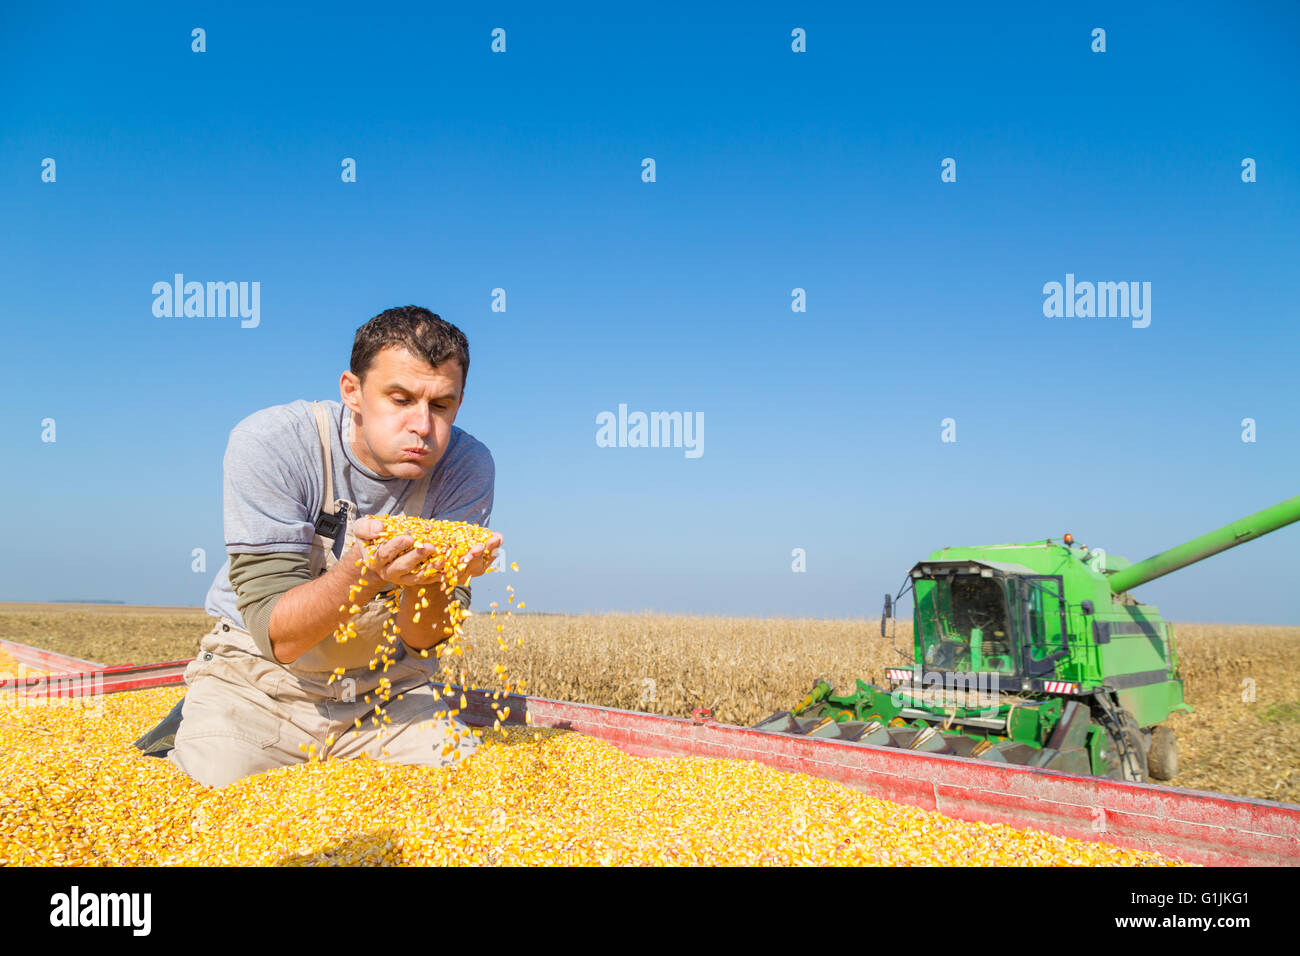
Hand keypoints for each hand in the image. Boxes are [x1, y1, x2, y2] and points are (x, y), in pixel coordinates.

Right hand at [352, 519, 503, 588]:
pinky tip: (477, 556)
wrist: (380, 557)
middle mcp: (397, 574)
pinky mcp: (430, 577)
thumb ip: (367, 528)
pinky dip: (462, 567)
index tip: (407, 537)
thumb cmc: (372, 539)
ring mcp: (414, 578)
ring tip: (459, 554)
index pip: (387, 555)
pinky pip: (446, 575)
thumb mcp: (364, 530)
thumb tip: (379, 528)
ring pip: (431, 575)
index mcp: (381, 562)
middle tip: (434, 547)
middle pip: (410, 569)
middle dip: (422, 558)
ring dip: (448, 566)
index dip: (397, 547)